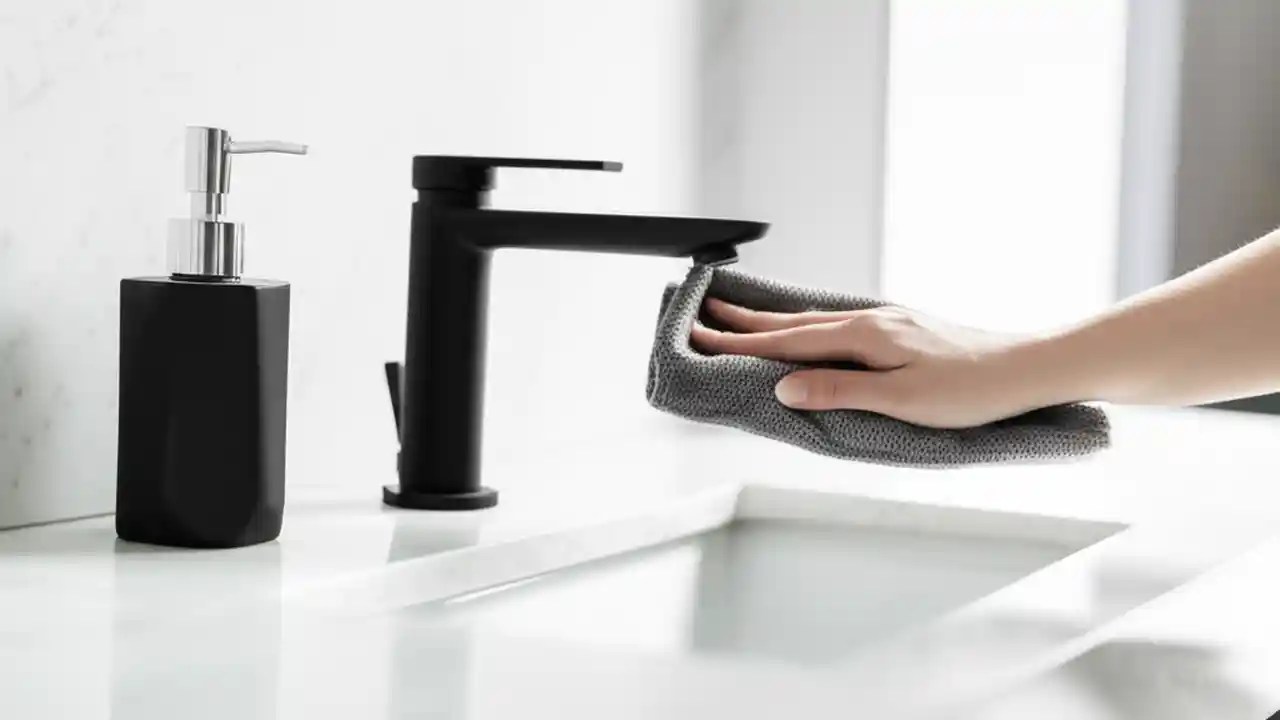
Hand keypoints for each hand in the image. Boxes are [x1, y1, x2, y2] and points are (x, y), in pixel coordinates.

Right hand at [690, 298, 1059, 427]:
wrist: (1028, 369)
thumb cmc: (972, 392)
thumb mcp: (902, 401)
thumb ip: (839, 391)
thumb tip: (783, 387)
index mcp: (865, 336)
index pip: (787, 341)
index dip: (740, 343)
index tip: (699, 336)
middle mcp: (872, 321)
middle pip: (794, 321)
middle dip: (745, 322)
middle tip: (702, 314)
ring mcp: (888, 322)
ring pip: (815, 320)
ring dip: (772, 320)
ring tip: (740, 316)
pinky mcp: (901, 331)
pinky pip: (837, 323)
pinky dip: (806, 325)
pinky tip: (806, 328)